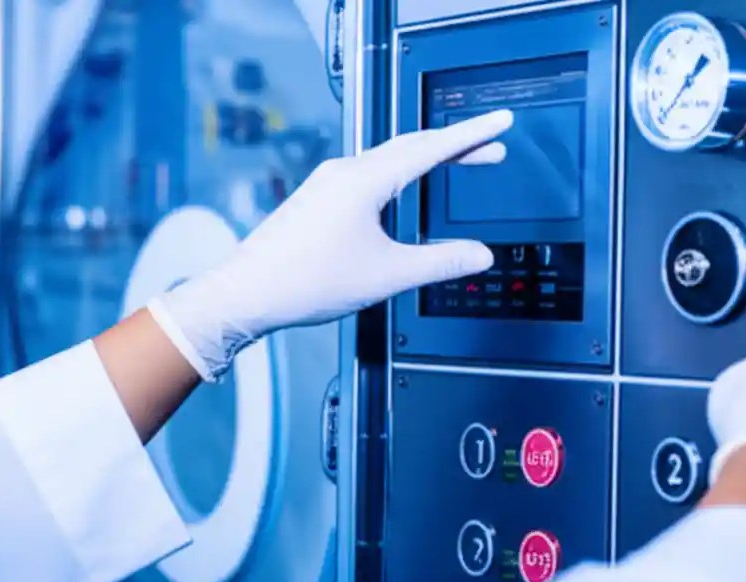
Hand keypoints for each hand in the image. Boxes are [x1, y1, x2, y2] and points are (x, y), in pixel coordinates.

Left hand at [147, 110, 514, 380]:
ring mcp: (328, 184)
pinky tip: (404, 190)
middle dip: (456, 146)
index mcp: (365, 181)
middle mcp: (345, 173)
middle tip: (492, 148)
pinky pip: (369, 174)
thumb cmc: (305, 281)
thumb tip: (479, 256)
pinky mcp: (319, 199)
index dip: (472, 136)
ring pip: (389, 159)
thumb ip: (439, 263)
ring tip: (457, 162)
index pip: (431, 149)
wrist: (246, 293)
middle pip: (412, 147)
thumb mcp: (387, 276)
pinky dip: (400, 174)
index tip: (499, 123)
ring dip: (427, 159)